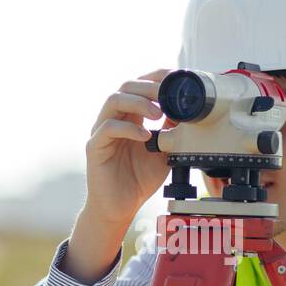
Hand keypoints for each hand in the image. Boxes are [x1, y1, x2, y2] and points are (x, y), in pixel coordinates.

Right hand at [82, 69, 171, 227]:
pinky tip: (145, 137)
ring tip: (157, 114)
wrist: (121, 208)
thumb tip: (190, 112)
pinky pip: (108, 128)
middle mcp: (114, 119)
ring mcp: (102, 132)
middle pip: (126, 86)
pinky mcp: (95, 148)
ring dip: (138, 102)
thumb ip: (173, 131)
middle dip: (149, 86)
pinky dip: (128, 128)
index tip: (176, 78)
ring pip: (113, 100)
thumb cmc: (139, 180)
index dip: (156, 78)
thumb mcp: (165, 151)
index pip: (139, 86)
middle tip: (169, 93)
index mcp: (130, 117)